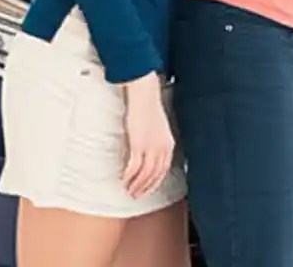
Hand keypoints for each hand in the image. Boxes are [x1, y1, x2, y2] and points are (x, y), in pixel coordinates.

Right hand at [122, 72, 174, 198]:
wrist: (145, 97)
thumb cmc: (149, 110)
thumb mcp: (158, 129)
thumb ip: (156, 142)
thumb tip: (148, 152)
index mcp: (168, 144)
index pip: (164, 170)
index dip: (155, 182)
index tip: (147, 189)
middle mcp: (162, 148)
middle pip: (155, 175)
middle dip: (145, 187)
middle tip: (136, 195)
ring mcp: (151, 147)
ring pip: (145, 174)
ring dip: (136, 185)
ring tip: (128, 191)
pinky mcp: (138, 145)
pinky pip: (134, 166)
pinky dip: (129, 176)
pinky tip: (123, 179)